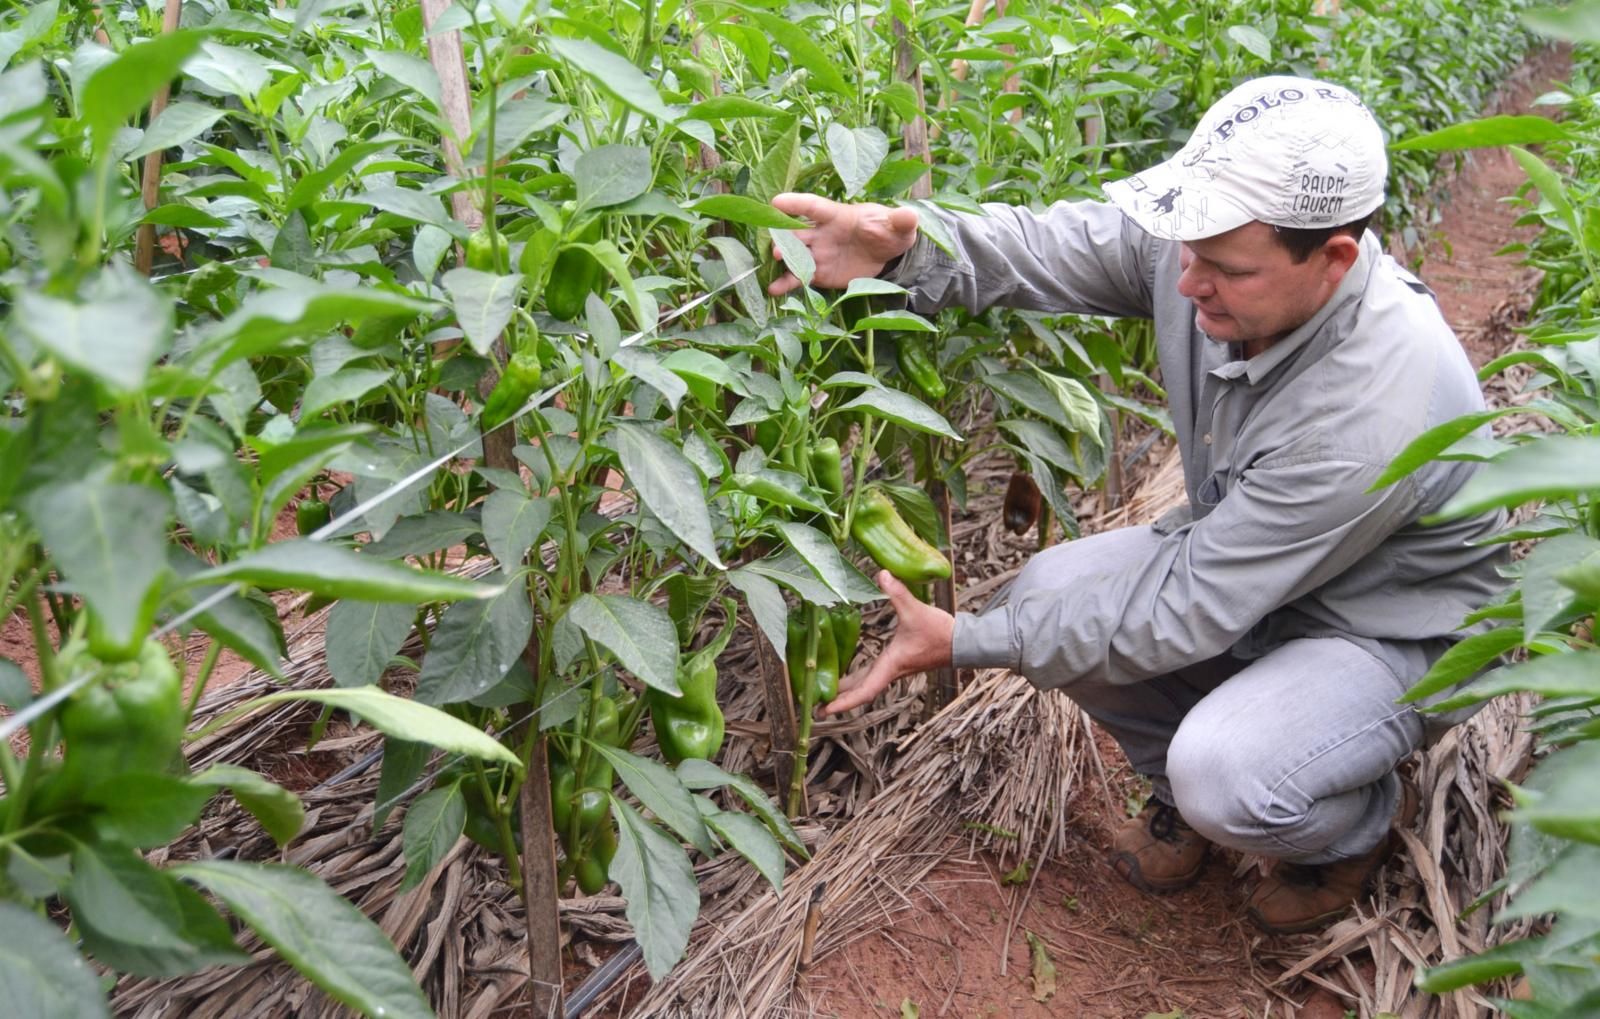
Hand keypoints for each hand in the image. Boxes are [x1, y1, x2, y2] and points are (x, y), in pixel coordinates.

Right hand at [768, 193, 919, 295]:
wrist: (887, 254)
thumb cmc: (888, 231)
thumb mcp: (898, 225)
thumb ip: (900, 220)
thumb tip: (909, 215)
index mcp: (837, 215)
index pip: (813, 207)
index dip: (796, 204)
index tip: (776, 202)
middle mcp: (821, 233)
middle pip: (797, 232)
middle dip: (785, 239)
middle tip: (776, 248)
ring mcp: (817, 253)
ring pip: (794, 255)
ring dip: (783, 259)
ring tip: (774, 265)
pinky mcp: (818, 273)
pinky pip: (798, 278)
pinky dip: (786, 283)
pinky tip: (773, 289)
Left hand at [821, 570, 952, 714]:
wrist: (962, 642)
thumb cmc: (941, 632)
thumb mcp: (916, 611)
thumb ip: (898, 593)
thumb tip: (882, 575)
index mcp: (891, 664)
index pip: (864, 691)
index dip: (844, 702)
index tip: (825, 709)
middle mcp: (890, 671)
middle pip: (860, 691)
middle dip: (838, 699)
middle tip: (815, 705)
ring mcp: (894, 669)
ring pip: (865, 684)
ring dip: (846, 690)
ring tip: (824, 692)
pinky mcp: (898, 663)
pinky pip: (872, 677)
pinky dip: (857, 680)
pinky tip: (847, 675)